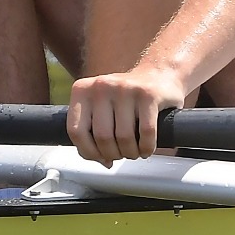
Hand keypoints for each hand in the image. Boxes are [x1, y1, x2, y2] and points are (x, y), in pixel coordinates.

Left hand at [67, 64, 188, 163]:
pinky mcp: (149, 94)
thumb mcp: (101, 107)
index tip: (101, 157)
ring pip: (124, 137)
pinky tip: (147, 149)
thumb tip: (102, 161)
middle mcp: (102, 86)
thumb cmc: (126, 98)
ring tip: (134, 152)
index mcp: (82, 90)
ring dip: (130, 153)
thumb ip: (93, 131)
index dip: (89, 152)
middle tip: (121, 155)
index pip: (76, 131)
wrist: (158, 74)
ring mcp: (126, 88)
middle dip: (113, 154)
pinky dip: (147, 147)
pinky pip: (146, 132)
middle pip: (102, 137)